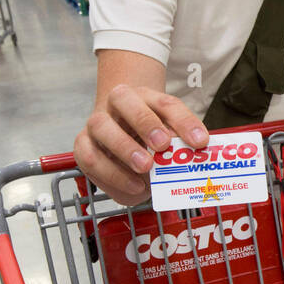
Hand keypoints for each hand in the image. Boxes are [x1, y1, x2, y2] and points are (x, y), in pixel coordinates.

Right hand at [74, 84, 208, 207]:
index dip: (184, 121)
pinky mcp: (83, 145)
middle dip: (145, 123)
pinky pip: (89, 157)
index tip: (200, 141)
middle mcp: (117, 103)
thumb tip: (195, 159)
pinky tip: (134, 187)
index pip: (166, 103)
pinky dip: (111, 174)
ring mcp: (97, 122)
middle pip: (125, 100)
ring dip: (124, 148)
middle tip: (163, 146)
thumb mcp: (170, 136)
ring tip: (145, 169)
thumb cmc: (150, 136)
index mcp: (145, 96)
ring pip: (101, 126)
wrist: (119, 130)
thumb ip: (180, 144)